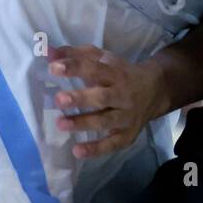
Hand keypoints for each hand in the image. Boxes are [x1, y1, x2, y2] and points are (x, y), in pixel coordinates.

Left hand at [48, 45, 164, 158]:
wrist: (155, 91)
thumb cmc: (120, 73)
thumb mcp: (103, 59)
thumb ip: (76, 55)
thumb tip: (48, 51)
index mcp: (115, 73)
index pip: (95, 68)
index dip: (75, 67)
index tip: (54, 68)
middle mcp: (122, 94)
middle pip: (102, 97)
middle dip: (81, 98)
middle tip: (59, 99)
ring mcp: (126, 116)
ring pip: (105, 121)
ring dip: (83, 123)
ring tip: (61, 123)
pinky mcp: (127, 135)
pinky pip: (112, 144)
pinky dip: (96, 149)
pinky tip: (77, 151)